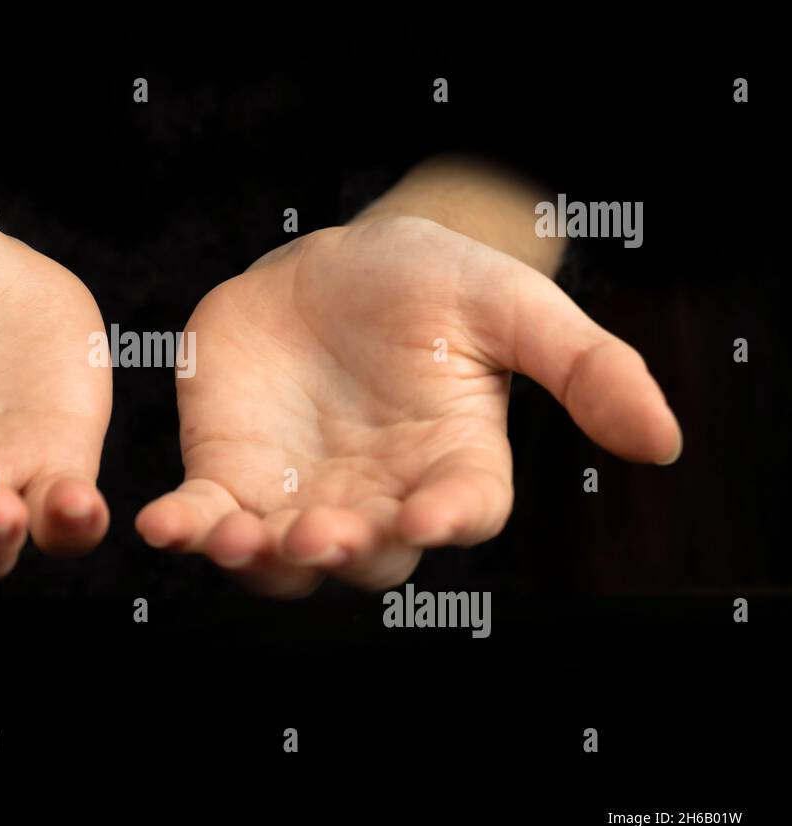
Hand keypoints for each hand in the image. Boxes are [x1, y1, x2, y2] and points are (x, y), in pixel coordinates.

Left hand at [136, 214, 680, 596]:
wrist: (330, 267)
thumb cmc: (430, 282)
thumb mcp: (509, 304)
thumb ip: (583, 366)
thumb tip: (664, 441)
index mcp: (453, 464)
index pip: (462, 511)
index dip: (448, 519)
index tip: (428, 515)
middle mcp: (377, 498)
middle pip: (366, 555)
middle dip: (343, 551)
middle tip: (321, 534)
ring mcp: (299, 496)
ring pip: (280, 557)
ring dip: (257, 558)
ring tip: (233, 535)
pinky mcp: (230, 476)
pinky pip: (206, 519)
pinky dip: (185, 529)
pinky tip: (161, 524)